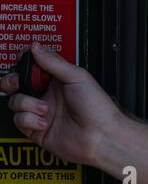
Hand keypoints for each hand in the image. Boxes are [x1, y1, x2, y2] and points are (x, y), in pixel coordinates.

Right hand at [0, 39, 121, 166]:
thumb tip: (36, 47)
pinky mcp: (36, 129)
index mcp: (57, 80)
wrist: (100, 136)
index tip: (22, 58)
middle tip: (16, 81)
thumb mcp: (77, 77)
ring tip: (44, 108)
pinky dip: (30, 119)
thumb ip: (54, 62)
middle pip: (17, 84)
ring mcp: (40, 112)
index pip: (33, 66)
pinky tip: (45, 121)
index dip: (24, 62)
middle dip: (11, 80)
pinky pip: (20, 120)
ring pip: (15, 101)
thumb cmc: (97, 107)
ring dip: (27, 103)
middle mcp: (47, 95)